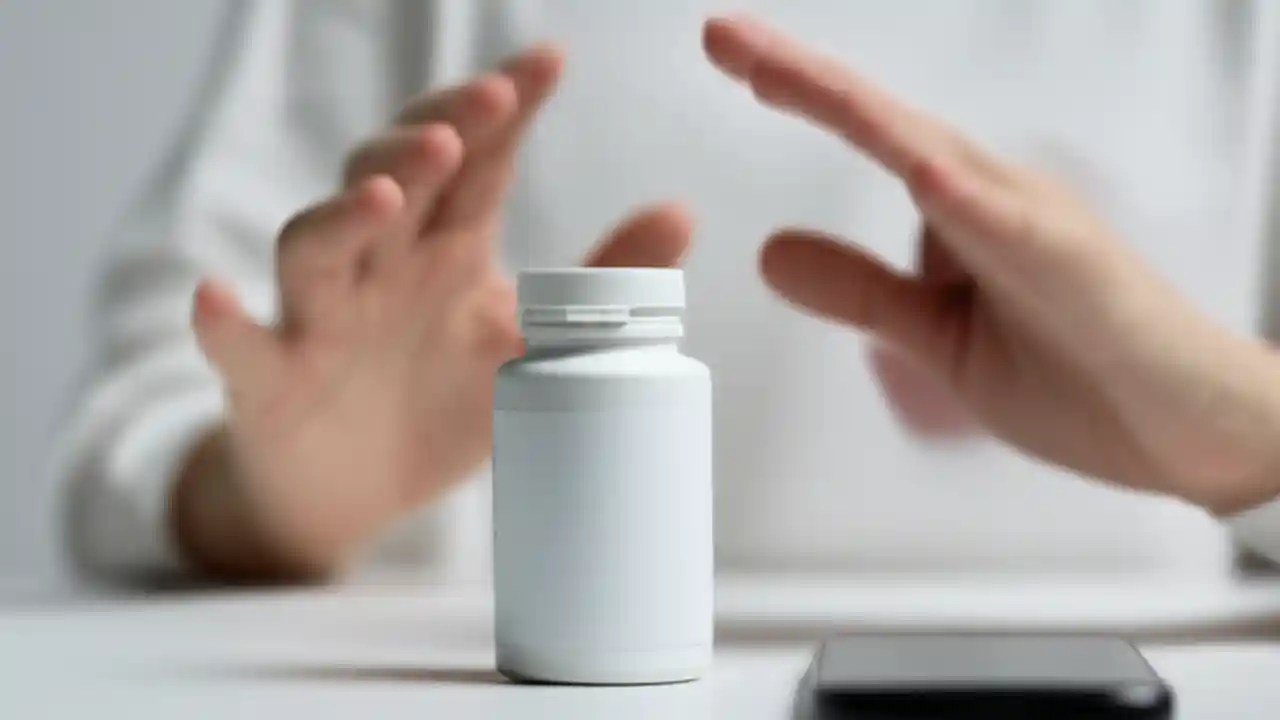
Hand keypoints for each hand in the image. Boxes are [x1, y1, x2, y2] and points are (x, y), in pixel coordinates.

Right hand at [180, 46, 693, 578]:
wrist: (355, 491)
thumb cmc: (438, 400)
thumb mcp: (530, 342)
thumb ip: (598, 285)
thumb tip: (681, 212)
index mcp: (446, 248)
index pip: (477, 163)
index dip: (507, 110)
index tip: (550, 62)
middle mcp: (380, 266)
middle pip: (395, 180)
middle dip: (431, 139)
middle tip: (483, 109)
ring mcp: (319, 318)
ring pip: (316, 246)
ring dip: (344, 215)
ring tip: (387, 194)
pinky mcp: (271, 380)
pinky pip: (239, 348)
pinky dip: (224, 326)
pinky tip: (218, 299)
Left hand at [704, 16, 1279, 513]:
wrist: (1186, 432)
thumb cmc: (1082, 377)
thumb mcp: (936, 338)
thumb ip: (861, 291)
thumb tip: (772, 252)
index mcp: (962, 208)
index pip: (867, 134)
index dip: (797, 91)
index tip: (731, 56)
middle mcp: (993, 196)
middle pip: (882, 122)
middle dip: (801, 75)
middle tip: (722, 35)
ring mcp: (1034, 223)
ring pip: (931, 150)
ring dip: (854, 111)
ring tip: (777, 71)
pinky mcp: (1074, 268)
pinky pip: (1011, 227)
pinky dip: (962, 198)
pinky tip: (918, 169)